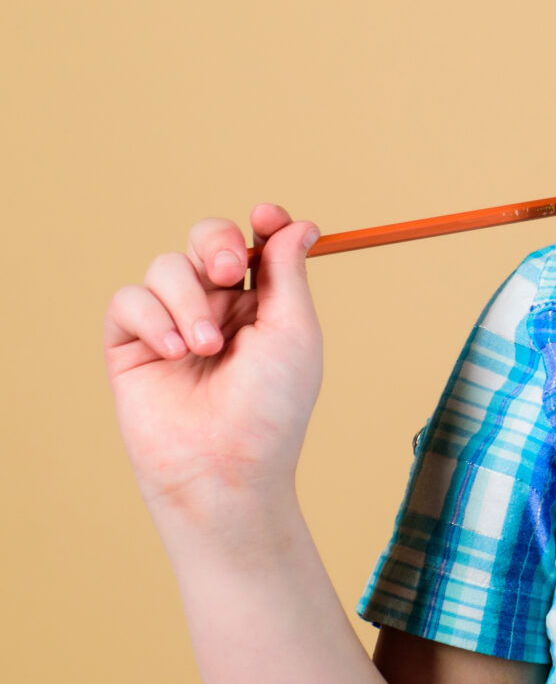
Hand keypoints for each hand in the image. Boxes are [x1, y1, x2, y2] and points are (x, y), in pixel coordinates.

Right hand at [104, 204, 324, 530]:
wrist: (224, 467)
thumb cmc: (270, 407)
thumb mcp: (293, 332)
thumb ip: (287, 274)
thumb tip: (298, 224)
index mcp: (262, 304)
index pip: (255, 244)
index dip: (260, 223)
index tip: (265, 217)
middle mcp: (217, 309)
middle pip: (206, 240)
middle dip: (216, 243)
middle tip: (229, 273)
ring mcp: (171, 324)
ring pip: (167, 267)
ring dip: (187, 300)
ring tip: (205, 348)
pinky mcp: (130, 346)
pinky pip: (128, 300)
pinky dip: (151, 318)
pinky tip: (173, 353)